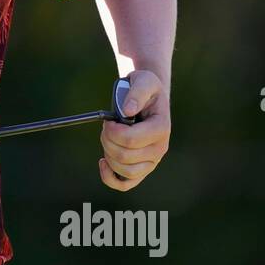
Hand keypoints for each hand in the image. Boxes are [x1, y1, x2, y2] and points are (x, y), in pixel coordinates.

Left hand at [98, 69, 169, 191]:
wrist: (149, 98)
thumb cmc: (145, 88)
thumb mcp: (143, 80)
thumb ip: (136, 92)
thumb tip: (127, 110)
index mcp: (161, 128)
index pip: (131, 140)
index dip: (112, 132)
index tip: (108, 121)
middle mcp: (159, 148)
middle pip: (124, 156)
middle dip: (107, 140)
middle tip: (107, 127)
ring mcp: (151, 161)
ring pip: (123, 170)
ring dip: (108, 153)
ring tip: (109, 138)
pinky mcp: (141, 170)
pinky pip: (124, 184)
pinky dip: (109, 176)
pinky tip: (103, 161)